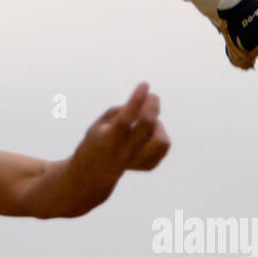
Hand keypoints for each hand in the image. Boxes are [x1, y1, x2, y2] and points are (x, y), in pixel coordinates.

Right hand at [61, 82, 169, 213]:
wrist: (94, 171)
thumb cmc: (99, 138)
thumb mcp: (101, 122)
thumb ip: (122, 111)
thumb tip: (148, 105)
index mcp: (108, 140)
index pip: (126, 119)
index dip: (137, 100)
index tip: (144, 85)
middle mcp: (124, 153)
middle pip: (147, 125)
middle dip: (152, 106)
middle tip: (152, 96)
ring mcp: (137, 162)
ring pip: (162, 140)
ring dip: (157, 126)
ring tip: (146, 126)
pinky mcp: (148, 166)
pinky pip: (163, 145)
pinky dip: (157, 136)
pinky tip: (145, 138)